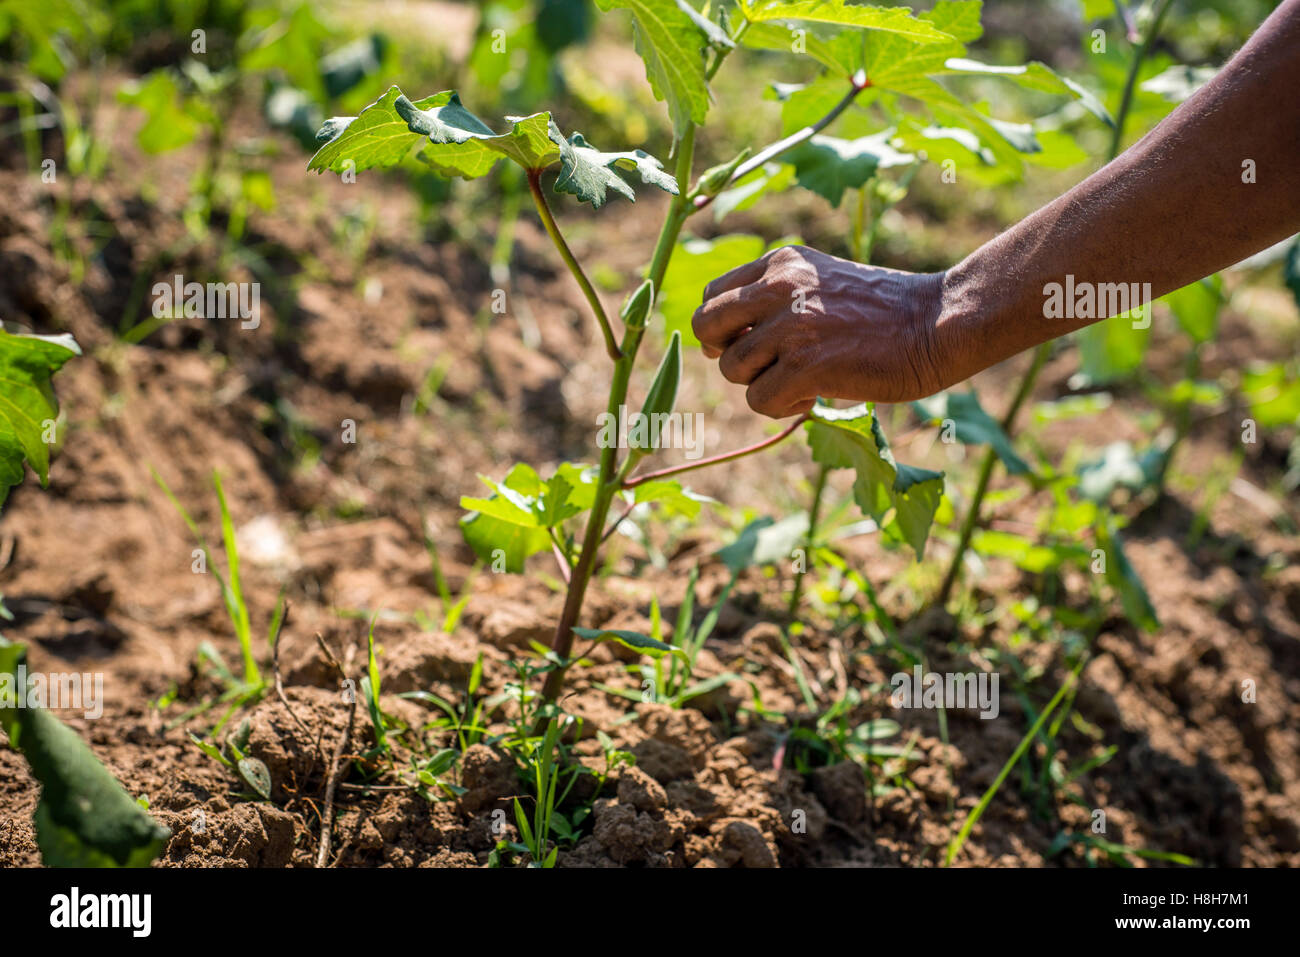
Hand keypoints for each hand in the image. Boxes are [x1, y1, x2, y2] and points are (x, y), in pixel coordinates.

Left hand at [691, 245, 949, 416]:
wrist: (938, 322)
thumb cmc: (887, 311)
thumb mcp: (824, 284)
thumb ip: (777, 299)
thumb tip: (723, 345)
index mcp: (781, 262)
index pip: (714, 295)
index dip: (722, 328)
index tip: (750, 344)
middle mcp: (778, 286)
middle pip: (706, 327)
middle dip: (727, 355)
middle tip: (764, 368)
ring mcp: (790, 325)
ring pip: (732, 369)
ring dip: (761, 385)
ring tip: (801, 383)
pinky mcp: (804, 364)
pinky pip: (759, 400)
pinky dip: (781, 408)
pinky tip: (812, 398)